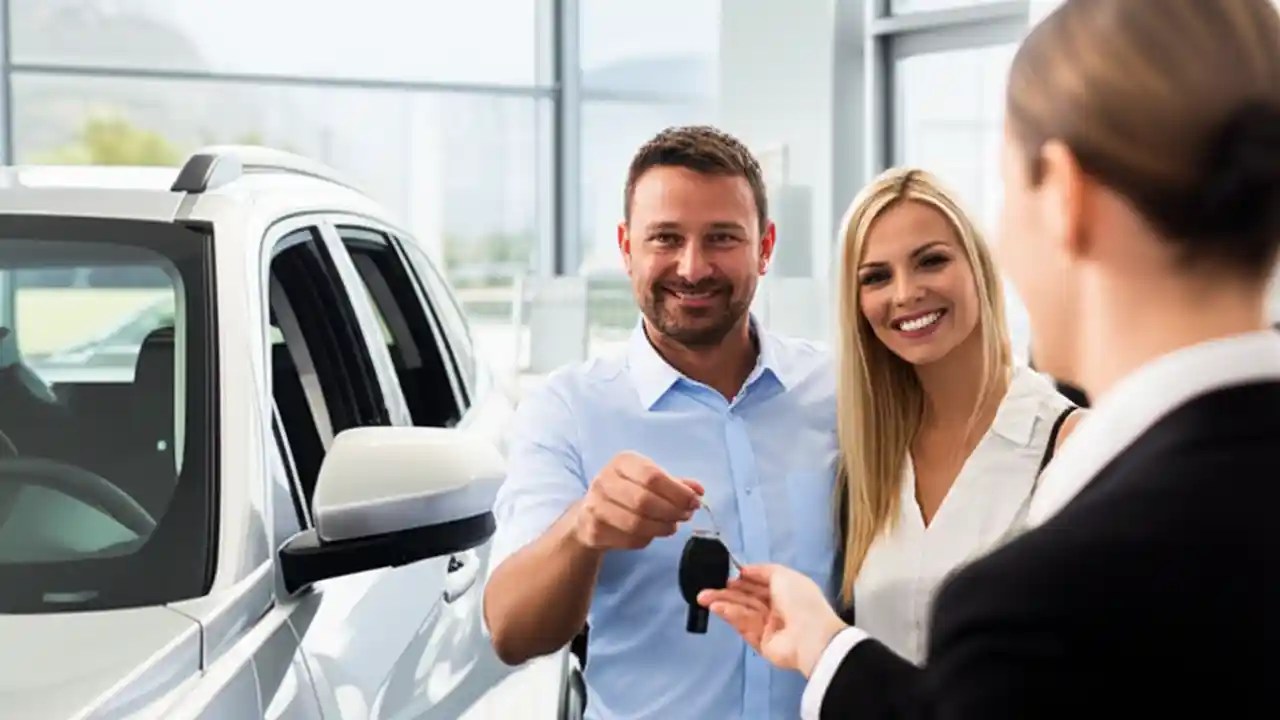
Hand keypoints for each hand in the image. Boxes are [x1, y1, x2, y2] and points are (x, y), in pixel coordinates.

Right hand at [572, 451, 703, 550]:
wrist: (589, 515)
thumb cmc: (627, 492)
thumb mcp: (650, 481)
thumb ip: (675, 484)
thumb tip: (698, 491)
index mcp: (622, 462)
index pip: (652, 475)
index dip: (677, 492)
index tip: (694, 502)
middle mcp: (604, 480)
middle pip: (644, 500)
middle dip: (672, 511)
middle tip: (686, 515)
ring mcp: (595, 506)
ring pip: (637, 523)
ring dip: (662, 527)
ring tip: (672, 525)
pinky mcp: (593, 530)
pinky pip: (630, 540)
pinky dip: (648, 539)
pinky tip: (652, 533)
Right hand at [697, 564, 847, 676]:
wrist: (810, 637)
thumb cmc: (800, 600)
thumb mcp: (783, 575)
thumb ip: (761, 571)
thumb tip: (744, 570)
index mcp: (785, 590)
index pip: (759, 583)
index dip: (742, 578)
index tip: (724, 573)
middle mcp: (776, 607)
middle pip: (747, 597)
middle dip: (727, 591)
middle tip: (706, 587)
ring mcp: (768, 626)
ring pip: (742, 611)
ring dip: (723, 603)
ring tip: (703, 597)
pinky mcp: (761, 642)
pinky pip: (743, 626)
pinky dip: (730, 615)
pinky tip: (715, 608)